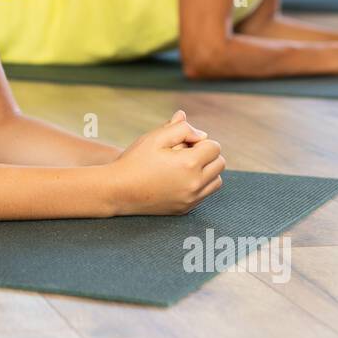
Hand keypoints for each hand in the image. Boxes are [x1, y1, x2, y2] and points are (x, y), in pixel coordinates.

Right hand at [108, 111, 225, 215]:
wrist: (118, 190)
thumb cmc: (135, 161)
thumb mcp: (154, 138)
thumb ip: (180, 129)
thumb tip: (201, 133)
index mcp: (189, 163)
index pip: (214, 147)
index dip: (200, 141)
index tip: (184, 143)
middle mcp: (194, 183)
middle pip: (219, 164)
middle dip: (207, 154)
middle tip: (186, 152)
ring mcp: (191, 199)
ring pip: (216, 181)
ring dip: (207, 171)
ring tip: (186, 166)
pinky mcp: (185, 209)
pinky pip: (205, 195)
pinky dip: (200, 185)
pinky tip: (181, 179)